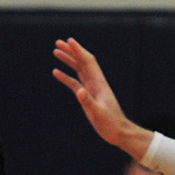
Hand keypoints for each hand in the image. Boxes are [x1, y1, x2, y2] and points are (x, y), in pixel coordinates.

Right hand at [52, 38, 149, 157]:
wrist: (119, 133)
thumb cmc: (112, 124)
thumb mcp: (100, 113)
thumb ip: (88, 102)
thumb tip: (79, 91)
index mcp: (99, 84)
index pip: (88, 62)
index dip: (79, 51)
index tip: (69, 41)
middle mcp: (96, 83)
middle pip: (82, 62)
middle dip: (71, 51)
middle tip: (58, 42)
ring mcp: (91, 89)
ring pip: (78, 70)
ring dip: (68, 60)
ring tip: (55, 51)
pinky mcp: (87, 97)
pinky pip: (75, 83)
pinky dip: (66, 77)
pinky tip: (56, 72)